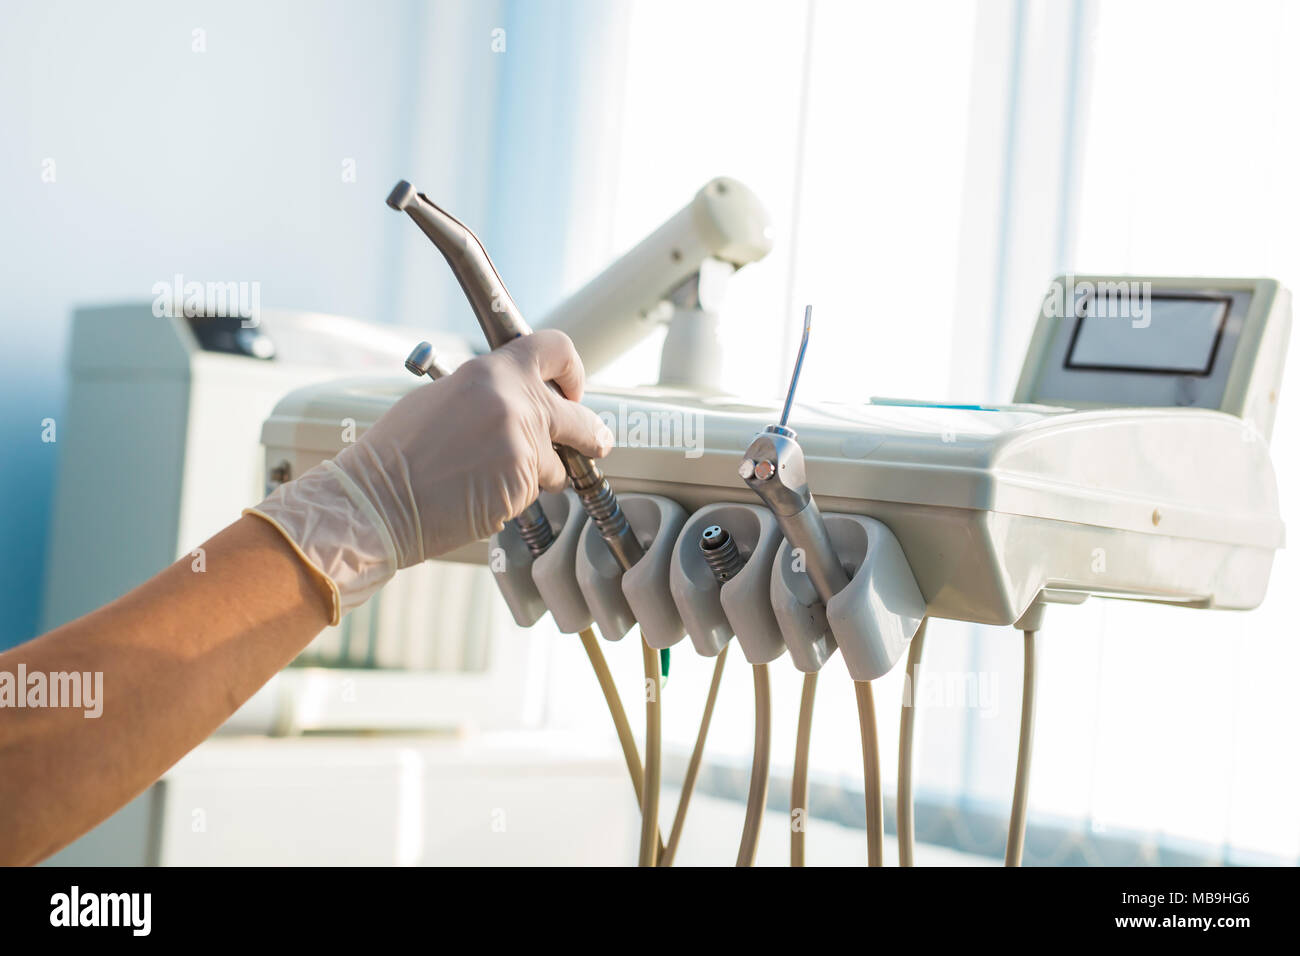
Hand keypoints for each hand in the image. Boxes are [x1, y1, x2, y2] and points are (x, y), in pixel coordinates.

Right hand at [248, 330, 613, 620]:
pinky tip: (484, 493)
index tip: (571, 391)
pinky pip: (538, 488)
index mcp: (492, 371)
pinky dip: (519, 493)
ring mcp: (522, 444)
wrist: (378, 499)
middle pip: (579, 416)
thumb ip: (492, 393)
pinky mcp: (522, 482)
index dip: (572, 372)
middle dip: (590, 434)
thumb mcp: (446, 397)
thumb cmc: (400, 453)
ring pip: (561, 462)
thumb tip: (523, 399)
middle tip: (593, 443)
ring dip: (544, 472)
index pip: (557, 349)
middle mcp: (514, 401)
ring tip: (498, 475)